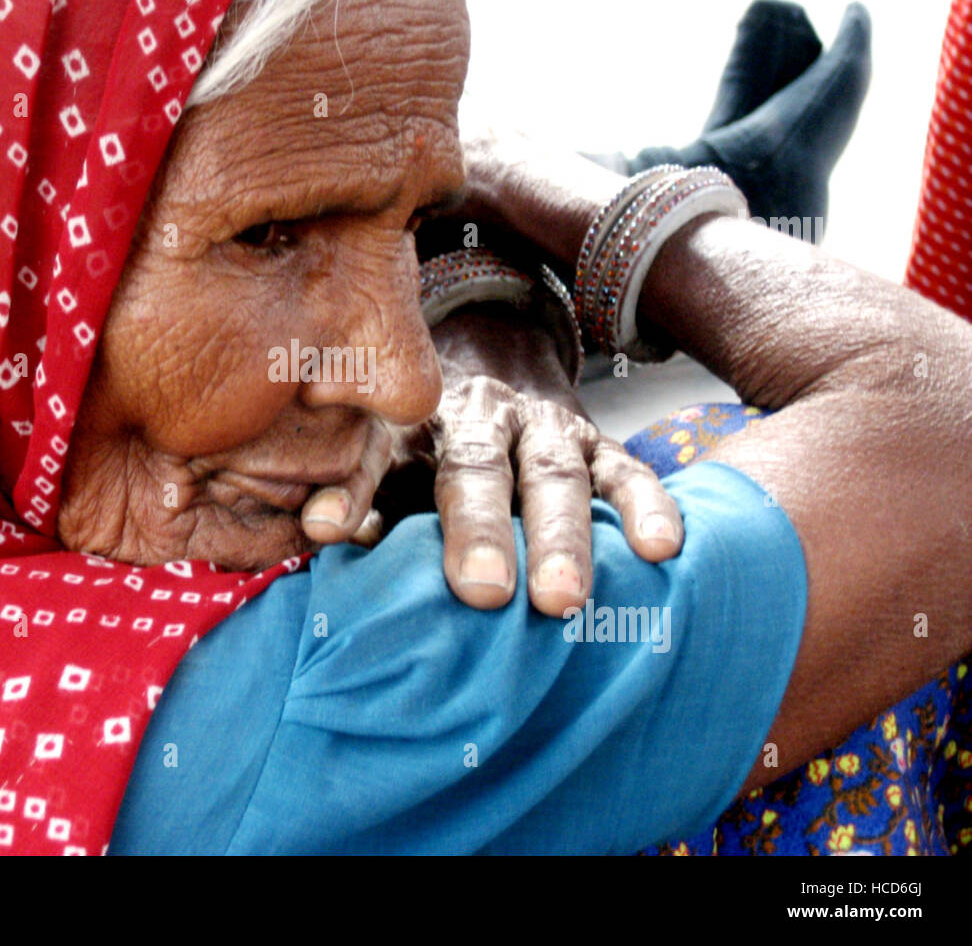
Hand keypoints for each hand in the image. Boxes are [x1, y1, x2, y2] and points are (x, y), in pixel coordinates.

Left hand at [298, 304, 682, 615]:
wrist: (492, 379)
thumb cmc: (422, 451)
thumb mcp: (379, 462)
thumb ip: (355, 497)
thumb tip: (317, 534)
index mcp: (409, 422)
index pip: (374, 453)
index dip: (353, 490)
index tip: (329, 531)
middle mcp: (479, 416)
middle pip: (476, 468)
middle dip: (479, 530)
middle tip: (480, 593)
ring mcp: (545, 427)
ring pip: (554, 474)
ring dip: (560, 537)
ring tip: (561, 599)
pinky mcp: (600, 445)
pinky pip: (627, 472)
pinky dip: (645, 507)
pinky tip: (661, 549)